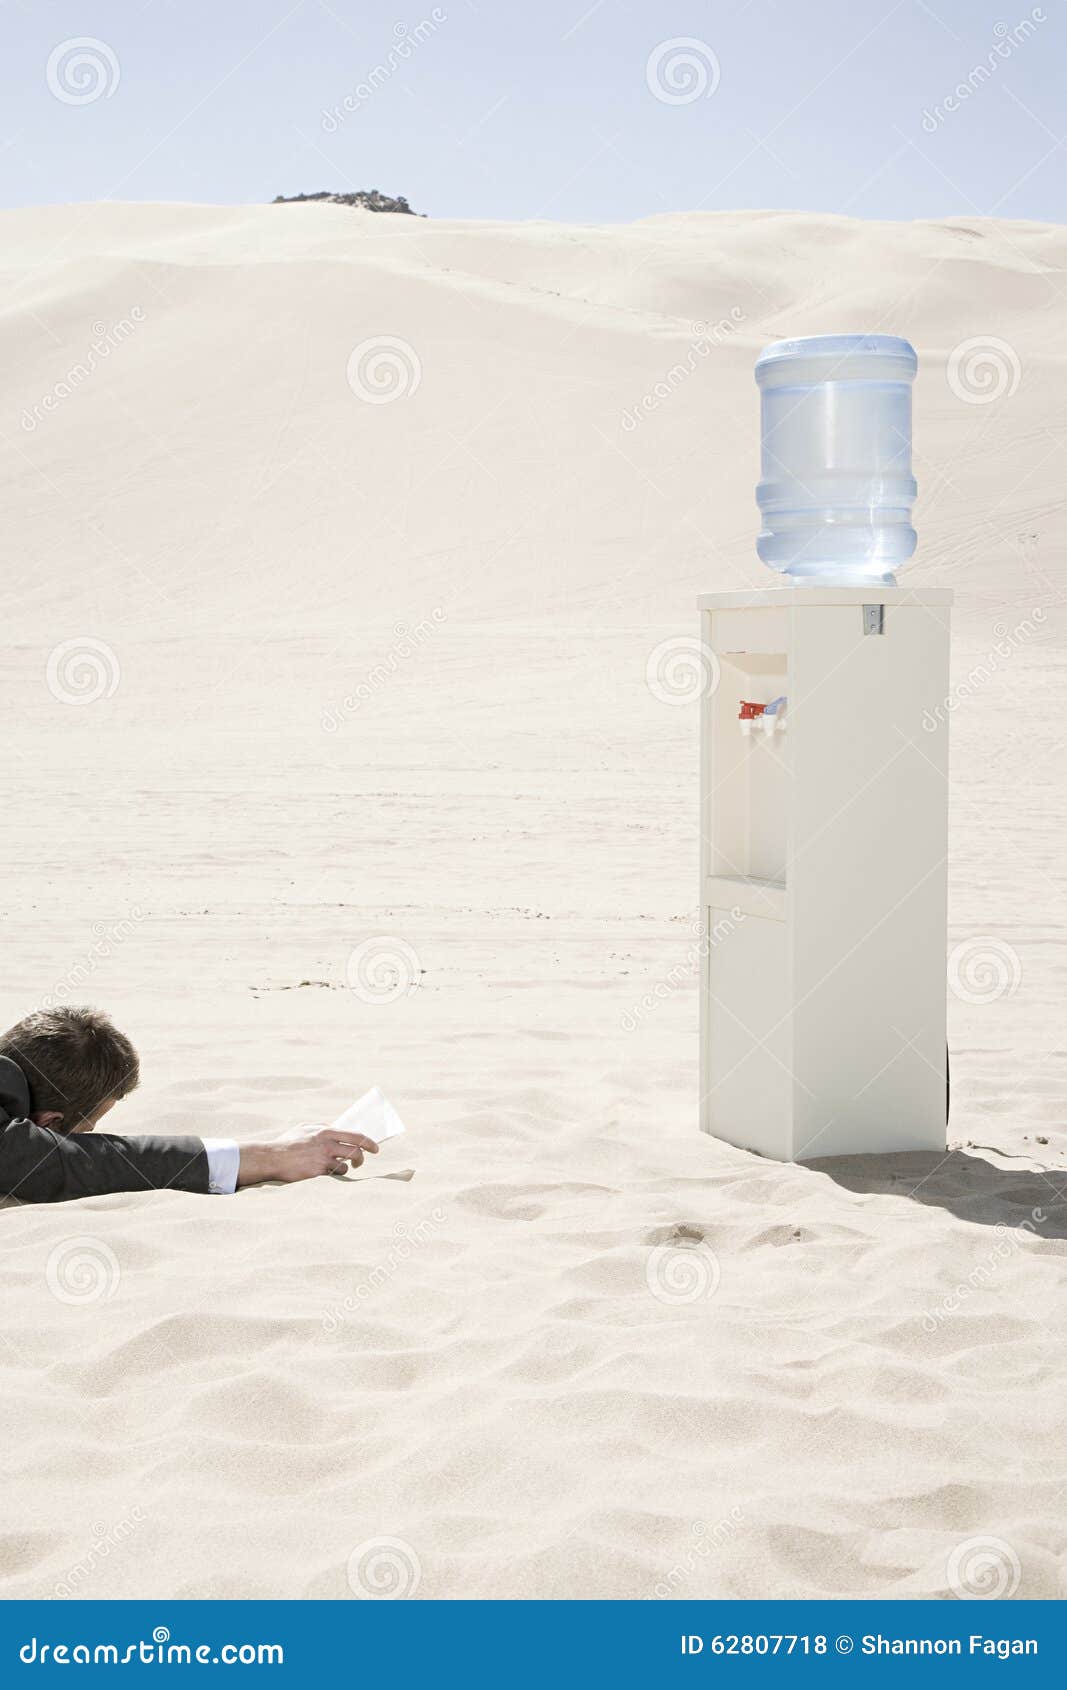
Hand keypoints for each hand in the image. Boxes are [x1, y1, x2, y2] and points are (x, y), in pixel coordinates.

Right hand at [236, 1125, 378, 1187]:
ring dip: (345, 1167)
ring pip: (346, 1165)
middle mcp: (327, 1144)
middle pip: (356, 1151)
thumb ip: (322, 1126)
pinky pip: (334, 1175)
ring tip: (337, 1168)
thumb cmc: (288, 1142)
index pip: (356, 1136)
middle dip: (362, 1158)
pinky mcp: (318, 1173)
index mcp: (326, 1131)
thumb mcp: (305, 1128)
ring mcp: (323, 1159)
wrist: (272, 1157)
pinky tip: (325, 1172)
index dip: (369, 1142)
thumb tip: (337, 1127)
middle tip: (360, 1162)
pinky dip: (333, 1174)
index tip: (375, 1148)